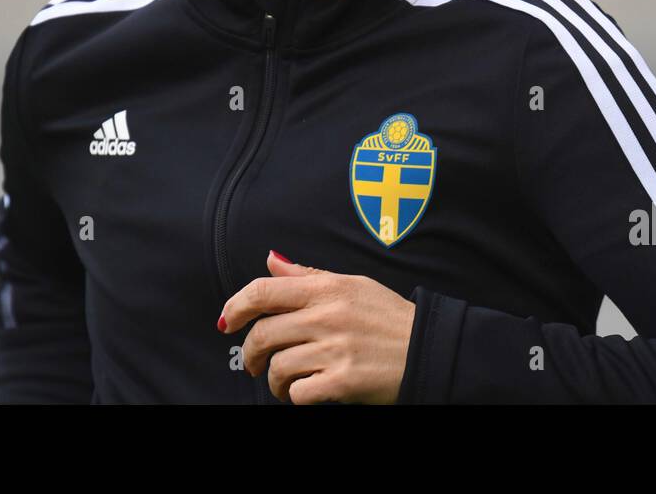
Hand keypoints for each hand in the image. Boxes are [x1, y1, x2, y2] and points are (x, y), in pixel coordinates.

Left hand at [217, 250, 415, 403]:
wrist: (428, 349)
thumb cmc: (389, 317)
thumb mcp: (353, 285)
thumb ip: (308, 276)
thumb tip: (270, 260)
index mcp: (328, 289)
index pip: (264, 290)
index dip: (236, 306)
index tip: (227, 321)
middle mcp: (328, 316)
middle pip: (263, 333)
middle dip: (251, 353)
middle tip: (256, 363)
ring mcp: (335, 349)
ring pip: (277, 367)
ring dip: (274, 381)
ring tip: (284, 382)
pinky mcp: (343, 381)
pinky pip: (298, 392)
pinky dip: (295, 396)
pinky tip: (305, 391)